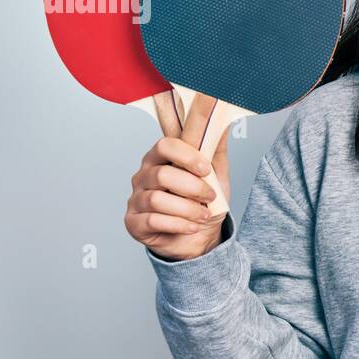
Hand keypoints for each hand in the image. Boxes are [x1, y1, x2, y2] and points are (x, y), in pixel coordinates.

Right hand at [124, 104, 231, 259]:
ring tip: (203, 215)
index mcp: (160, 158)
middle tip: (210, 196)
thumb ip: (215, 148)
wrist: (199, 238)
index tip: (205, 169)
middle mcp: (143, 176)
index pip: (165, 145)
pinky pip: (153, 220)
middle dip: (192, 187)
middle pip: (162, 174)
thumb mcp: (216, 174)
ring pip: (157, 199)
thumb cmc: (203, 202)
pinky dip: (179, 225)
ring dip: (187, 209)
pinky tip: (191, 227)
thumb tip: (223, 119)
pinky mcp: (134, 222)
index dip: (186, 156)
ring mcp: (136, 199)